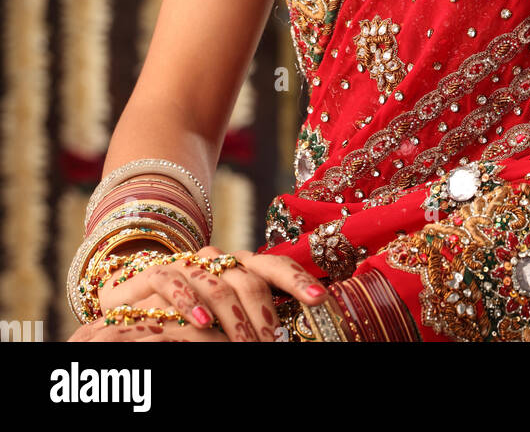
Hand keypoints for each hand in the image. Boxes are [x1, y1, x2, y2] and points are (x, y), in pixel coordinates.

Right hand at [95, 244, 327, 341]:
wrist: (133, 300)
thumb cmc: (188, 314)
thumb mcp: (223, 318)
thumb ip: (251, 320)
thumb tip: (283, 339)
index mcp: (240, 267)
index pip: (275, 267)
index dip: (298, 281)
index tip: (320, 299)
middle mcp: (217, 261)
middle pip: (249, 280)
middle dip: (264, 315)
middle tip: (271, 344)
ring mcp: (187, 265)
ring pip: (216, 284)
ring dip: (233, 318)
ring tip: (243, 344)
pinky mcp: (155, 274)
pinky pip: (174, 282)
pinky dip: (189, 303)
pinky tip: (203, 323)